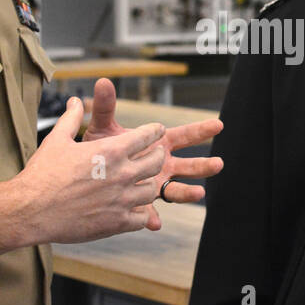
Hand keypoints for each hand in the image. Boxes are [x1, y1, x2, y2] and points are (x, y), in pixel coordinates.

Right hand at [10, 96, 167, 244]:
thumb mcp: (57, 140)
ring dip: (147, 185)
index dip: (154, 132)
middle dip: (157, 156)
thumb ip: (71, 118)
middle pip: (156, 162)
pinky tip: (132, 209)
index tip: (157, 131)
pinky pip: (142, 217)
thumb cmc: (42, 174)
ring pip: (151, 191)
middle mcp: (121, 174)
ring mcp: (121, 200)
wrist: (31, 211)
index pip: (145, 136)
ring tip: (142, 184)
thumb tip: (75, 101)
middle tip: (155, 156)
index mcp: (110, 151)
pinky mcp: (117, 223)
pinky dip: (140, 213)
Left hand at [81, 78, 222, 229]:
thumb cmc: (99, 147)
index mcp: (160, 144)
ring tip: (199, 194)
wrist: (86, 174)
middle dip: (205, 164)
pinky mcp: (141, 204)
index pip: (186, 135)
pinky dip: (151, 217)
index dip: (202, 130)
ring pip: (177, 190)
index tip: (218, 125)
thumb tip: (102, 81)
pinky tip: (154, 223)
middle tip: (219, 163)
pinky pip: (149, 213)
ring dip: (188, 193)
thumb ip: (105, 106)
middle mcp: (163, 166)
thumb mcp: (104, 126)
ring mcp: (155, 186)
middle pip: (190, 164)